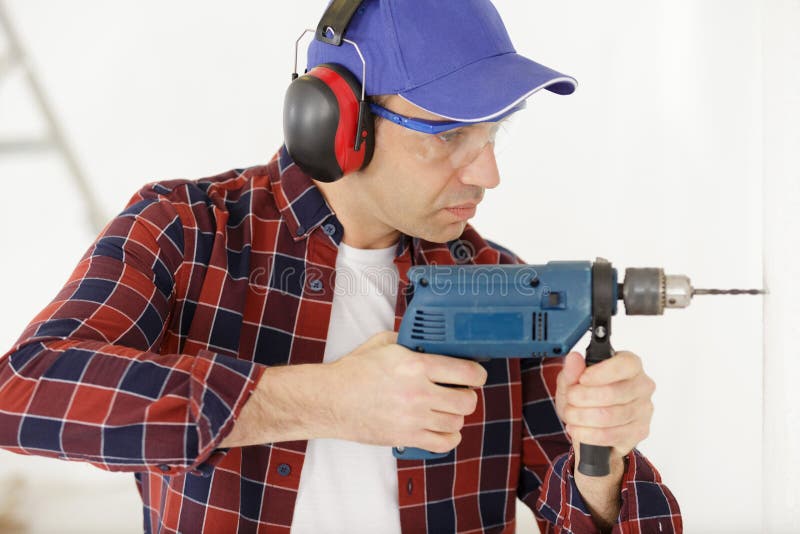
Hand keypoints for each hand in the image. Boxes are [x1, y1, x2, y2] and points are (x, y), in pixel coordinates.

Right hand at [327, 331, 487, 452]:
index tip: (476, 375)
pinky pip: (443, 443)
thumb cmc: (353, 372)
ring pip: (457, 422)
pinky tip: (443, 428)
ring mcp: (413, 418)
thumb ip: (409, 343)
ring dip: (456, 415)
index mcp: (415, 366)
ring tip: (446, 408)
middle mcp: (418, 393)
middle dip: (468, 395)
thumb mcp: (382, 344)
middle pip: (467, 401)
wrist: (331, 399)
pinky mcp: (406, 437)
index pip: (465, 372)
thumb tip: (428, 342)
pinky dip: (450, 437)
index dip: (478, 374)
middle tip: (460, 391)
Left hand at [555, 350, 655, 461]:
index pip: (625, 365)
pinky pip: (610, 435)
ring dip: (582, 416)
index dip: (601, 373)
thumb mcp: (572, 380)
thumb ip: (572, 370)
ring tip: (570, 414)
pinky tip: (576, 429)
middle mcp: (643, 386)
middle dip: (583, 397)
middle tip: (570, 398)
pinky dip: (587, 434)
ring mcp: (644, 410)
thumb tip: (574, 358)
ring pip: (610, 416)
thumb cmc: (585, 393)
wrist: (590, 422)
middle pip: (614, 393)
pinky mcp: (639, 432)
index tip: (582, 379)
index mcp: (631, 365)